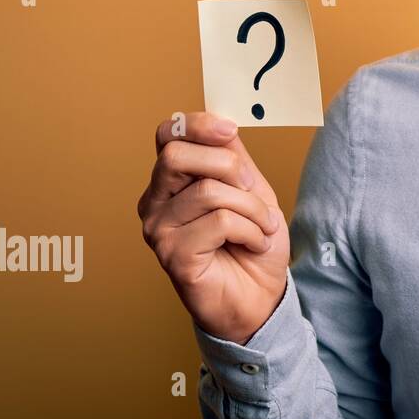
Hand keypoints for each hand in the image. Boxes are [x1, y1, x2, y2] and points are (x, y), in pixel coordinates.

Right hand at [138, 111, 288, 343]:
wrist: (260, 296)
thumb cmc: (252, 243)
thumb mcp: (250, 190)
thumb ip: (233, 158)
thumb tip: (224, 122)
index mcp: (172, 181)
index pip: (169, 136)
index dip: (198, 125)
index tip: (230, 130)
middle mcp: (155, 202)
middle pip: (178, 156)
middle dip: (229, 167)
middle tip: (252, 189)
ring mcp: (158, 230)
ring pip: (208, 191)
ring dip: (252, 208)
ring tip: (263, 227)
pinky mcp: (172, 255)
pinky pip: (219, 222)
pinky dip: (251, 231)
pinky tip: (253, 245)